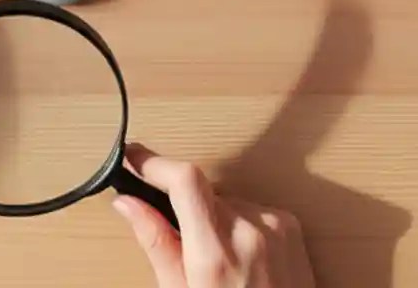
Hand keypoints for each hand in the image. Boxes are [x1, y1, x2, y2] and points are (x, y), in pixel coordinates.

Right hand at [114, 144, 314, 287]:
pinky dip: (237, 224)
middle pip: (200, 191)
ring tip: (220, 259)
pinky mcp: (290, 224)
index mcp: (215, 255)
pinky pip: (249, 209)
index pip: (185, 182)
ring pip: (224, 200)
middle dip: (183, 206)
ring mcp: (275, 225)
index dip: (154, 162)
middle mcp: (249, 233)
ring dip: (212, 218)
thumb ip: (156, 243)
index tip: (133, 158)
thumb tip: (127, 203)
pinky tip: (242, 255)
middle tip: (181, 240)